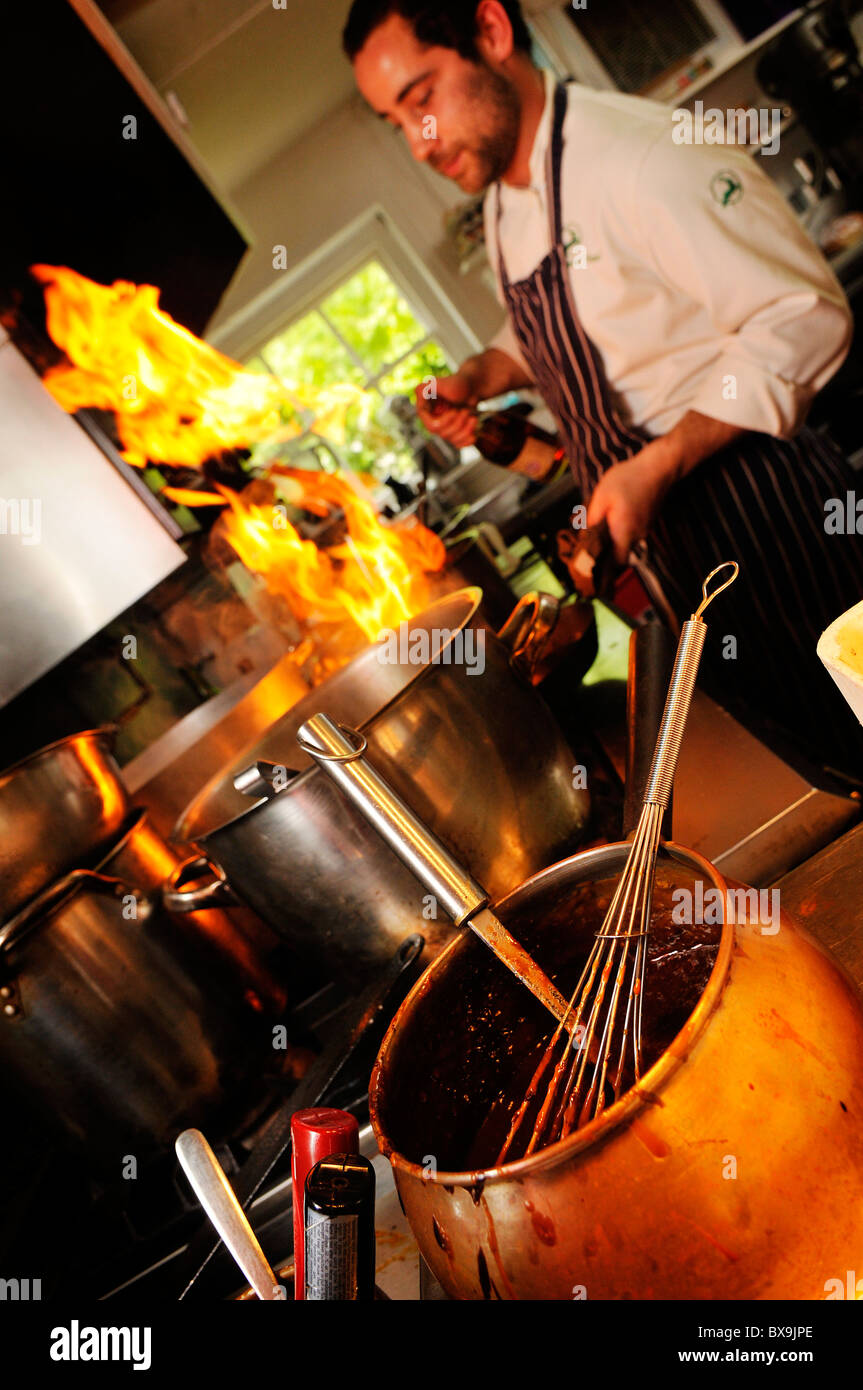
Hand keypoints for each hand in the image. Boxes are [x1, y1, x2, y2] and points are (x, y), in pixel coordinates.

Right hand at [415, 372, 477, 448]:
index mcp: (426, 410)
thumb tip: (417, 390)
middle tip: (466, 411)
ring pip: (452, 439)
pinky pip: (458, 444)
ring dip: (465, 429)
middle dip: (458, 423)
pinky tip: (474, 434)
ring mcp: (443, 428)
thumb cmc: (458, 382)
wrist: (473, 388)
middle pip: (443, 434)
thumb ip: (429, 386)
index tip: (455, 411)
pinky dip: (467, 440)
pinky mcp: (453, 433)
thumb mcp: (443, 383)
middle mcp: (432, 420)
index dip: (445, 422)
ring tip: (473, 417)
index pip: (432, 426)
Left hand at [586, 440, 677, 563]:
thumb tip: (585, 536)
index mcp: (624, 532)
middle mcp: (637, 535)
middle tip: (593, 532)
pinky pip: (632, 528)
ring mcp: (645, 528)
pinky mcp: (647, 520)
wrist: (657, 467)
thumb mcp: (601, 496)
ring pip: (625, 538)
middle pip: (619, 550)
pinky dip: (623, 523)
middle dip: (606, 544)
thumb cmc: (629, 479)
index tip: (594, 559)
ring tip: (605, 514)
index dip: (606, 565)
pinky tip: (617, 508)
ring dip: (614, 530)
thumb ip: (592, 519)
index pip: (617, 563)